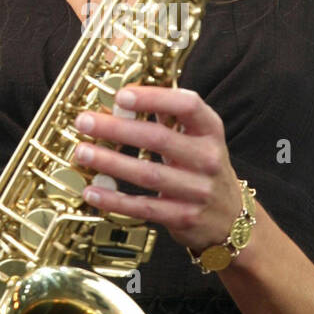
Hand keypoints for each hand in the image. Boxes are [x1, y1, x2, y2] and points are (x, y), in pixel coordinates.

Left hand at [72, 84, 245, 254]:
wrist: (230, 219)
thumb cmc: (204, 169)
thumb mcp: (198, 138)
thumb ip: (170, 116)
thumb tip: (129, 94)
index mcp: (210, 131)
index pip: (188, 105)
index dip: (154, 98)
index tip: (121, 95)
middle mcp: (208, 158)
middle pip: (159, 139)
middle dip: (118, 129)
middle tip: (85, 122)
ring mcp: (197, 190)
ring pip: (148, 174)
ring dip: (110, 162)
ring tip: (82, 152)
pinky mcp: (183, 217)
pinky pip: (143, 207)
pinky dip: (115, 199)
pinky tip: (92, 191)